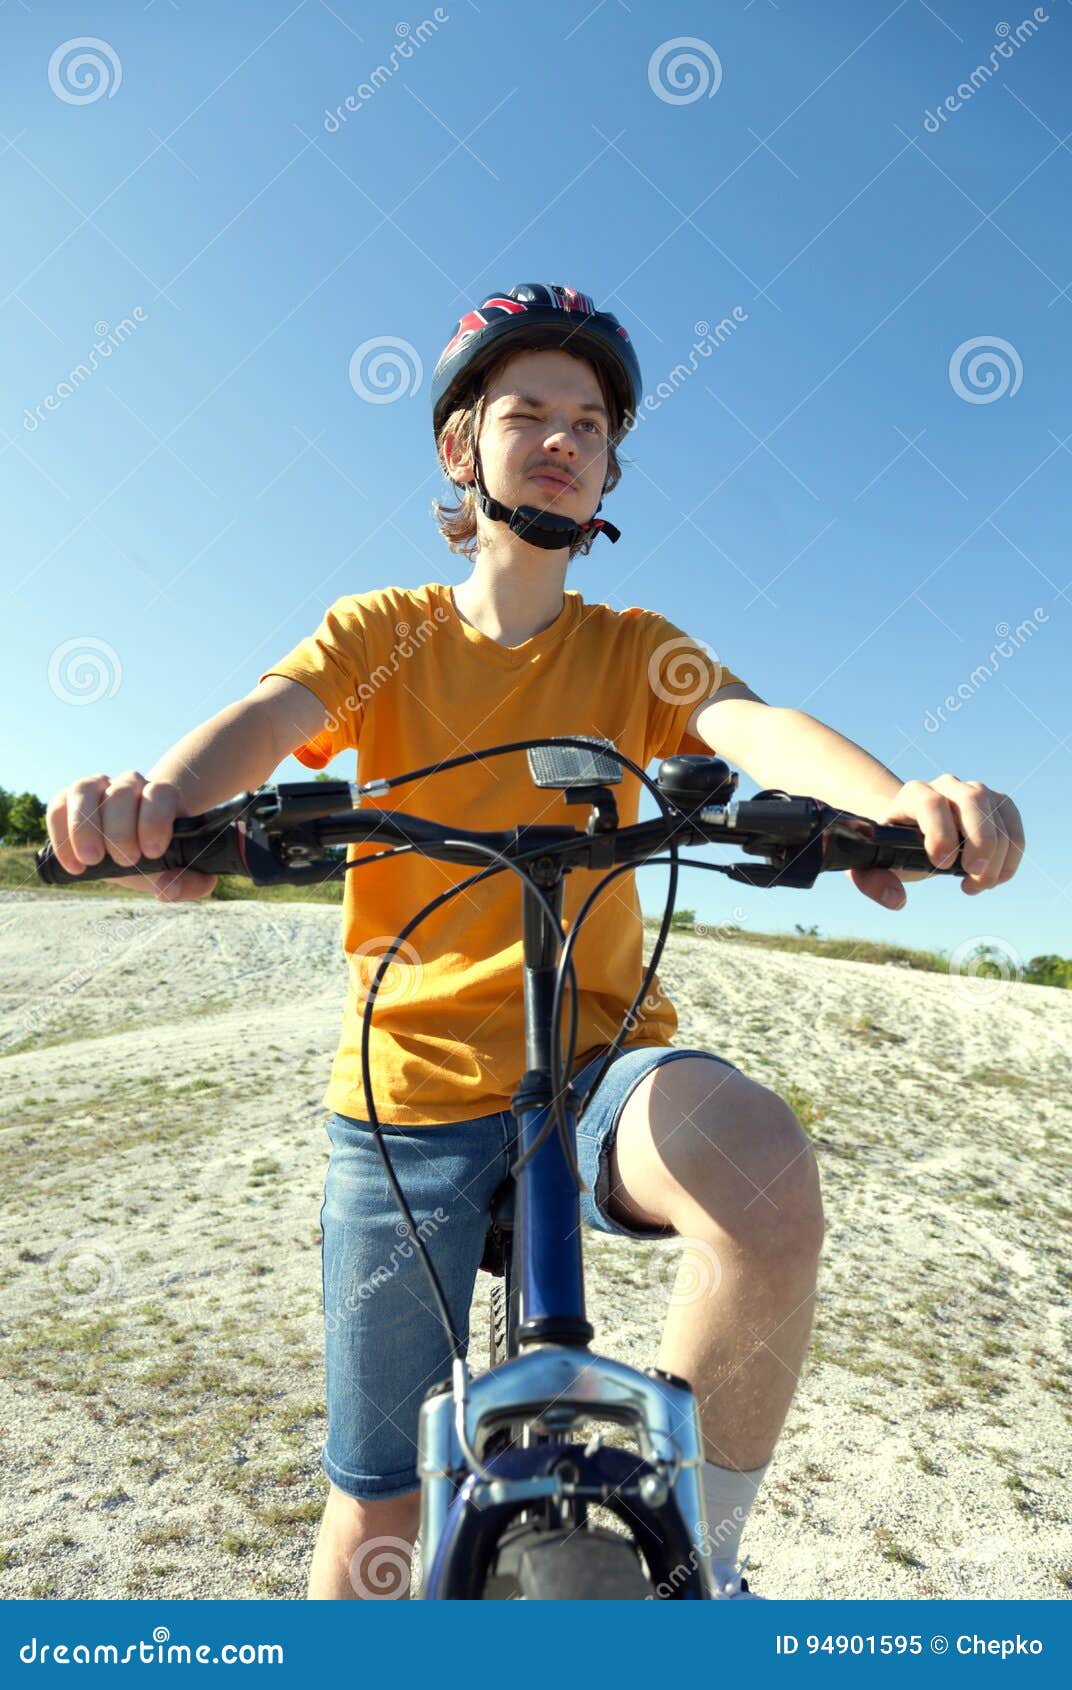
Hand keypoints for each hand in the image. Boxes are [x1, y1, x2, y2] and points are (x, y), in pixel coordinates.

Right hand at [45, 771, 217, 901]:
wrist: (136, 849)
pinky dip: (61, 835)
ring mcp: (97, 788)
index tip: (152, 852)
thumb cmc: (162, 857)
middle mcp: (129, 785)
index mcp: (162, 796)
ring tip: (91, 860)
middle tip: (124, 862)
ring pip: (84, 789)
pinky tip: (73, 865)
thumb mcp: (185, 873)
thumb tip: (167, 886)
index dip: (155, 820)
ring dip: (84, 826)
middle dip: (120, 831)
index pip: (160, 793)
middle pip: (121, 793)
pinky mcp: (69, 799)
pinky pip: (58, 806)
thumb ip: (192, 883)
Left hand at [848, 775, 1023, 909]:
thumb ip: (872, 882)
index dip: (939, 832)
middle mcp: (945, 785)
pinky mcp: (996, 805)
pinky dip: (1011, 856)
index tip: (941, 864)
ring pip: (997, 813)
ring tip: (978, 885)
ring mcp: (973, 791)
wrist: (908, 832)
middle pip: (972, 800)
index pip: (929, 801)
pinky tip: (995, 878)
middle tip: (972, 876)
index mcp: (911, 795)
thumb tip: (897, 900)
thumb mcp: (869, 865)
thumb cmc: (888, 849)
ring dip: (997, 856)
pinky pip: (1013, 826)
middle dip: (979, 841)